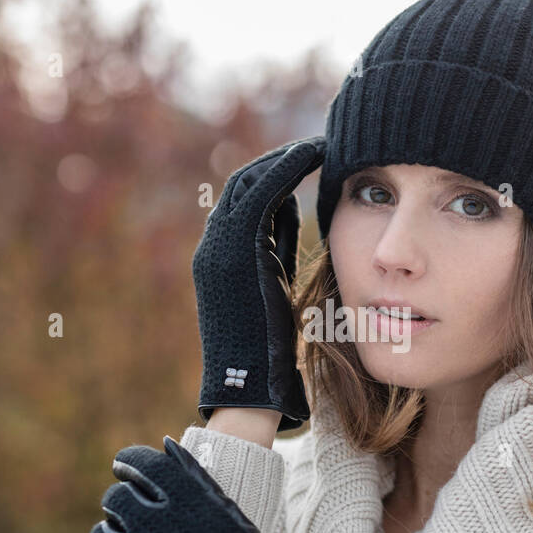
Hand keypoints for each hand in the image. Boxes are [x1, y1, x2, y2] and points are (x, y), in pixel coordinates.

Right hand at [192, 135, 324, 430]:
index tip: (307, 165)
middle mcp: (212, 246)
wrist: (250, 386)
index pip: (243, 203)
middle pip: (242, 185)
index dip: (275, 179)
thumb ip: (275, 257)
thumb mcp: (272, 294)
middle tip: (315, 147)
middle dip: (279, 162)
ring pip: (249, 182)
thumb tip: (289, 226)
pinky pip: (263, 193)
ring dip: (285, 159)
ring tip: (319, 146)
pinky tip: (314, 156)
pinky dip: (287, 169)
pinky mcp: (236, 249)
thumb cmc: (269, 355)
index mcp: (219, 259)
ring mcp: (219, 246)